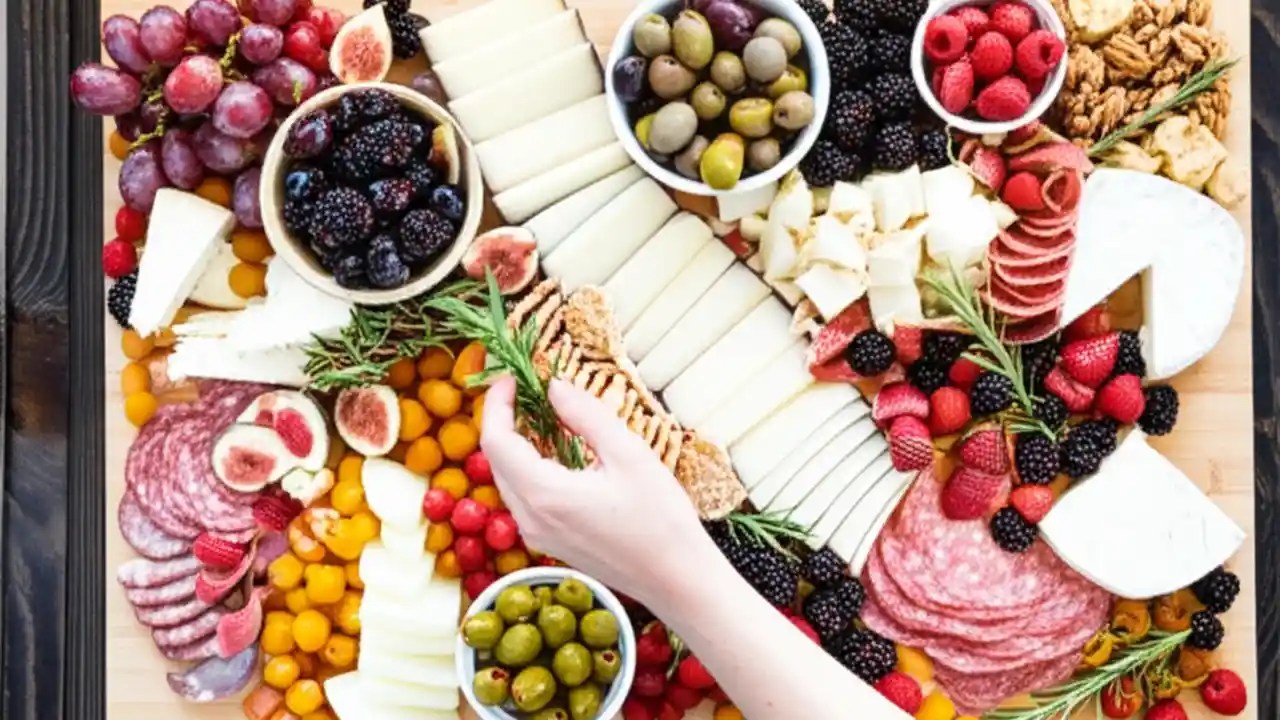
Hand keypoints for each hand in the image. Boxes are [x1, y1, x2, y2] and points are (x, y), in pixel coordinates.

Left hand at [479, 375, 709, 606]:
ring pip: (507, 480)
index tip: (511, 377)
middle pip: (495, 460)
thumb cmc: (660, 519)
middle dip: (503, 420)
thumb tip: (555, 386)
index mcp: (544, 494)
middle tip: (525, 390)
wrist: (677, 580)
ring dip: (515, 444)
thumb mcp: (628, 454)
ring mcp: (537, 535)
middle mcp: (530, 518)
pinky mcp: (549, 544)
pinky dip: (528, 468)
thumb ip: (586, 416)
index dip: (496, 404)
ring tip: (541, 415)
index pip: (496, 440)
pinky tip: (556, 453)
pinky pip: (523, 498)